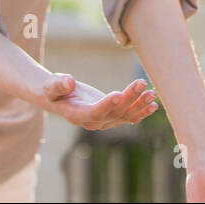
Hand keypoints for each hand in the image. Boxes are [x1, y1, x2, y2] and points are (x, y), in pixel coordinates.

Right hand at [40, 74, 160, 128]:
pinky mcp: (111, 117)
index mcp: (76, 115)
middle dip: (129, 98)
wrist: (59, 99)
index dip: (106, 105)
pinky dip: (141, 112)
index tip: (118, 95)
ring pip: (124, 116)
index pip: (93, 113)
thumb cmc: (54, 90)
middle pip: (114, 112)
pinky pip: (128, 118)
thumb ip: (58, 85)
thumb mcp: (51, 85)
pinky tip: (153, 105)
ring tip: (152, 93)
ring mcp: (103, 122)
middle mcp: (92, 122)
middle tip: (141, 83)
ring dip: (139, 105)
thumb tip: (69, 82)